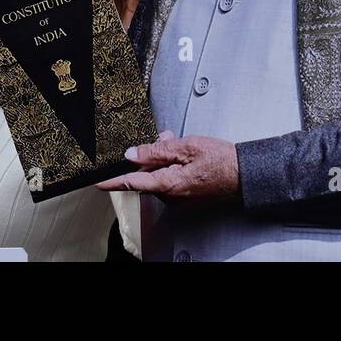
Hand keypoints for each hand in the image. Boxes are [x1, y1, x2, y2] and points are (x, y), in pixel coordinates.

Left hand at [96, 131, 239, 202]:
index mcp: (167, 183)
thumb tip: (133, 153)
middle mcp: (170, 196)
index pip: (130, 182)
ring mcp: (179, 199)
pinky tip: (186, 157)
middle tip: (166, 140)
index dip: (112, 181)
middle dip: (150, 156)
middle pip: (147, 174)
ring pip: (159, 175)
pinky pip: (170, 181)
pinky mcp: (186, 198)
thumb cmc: (221, 161)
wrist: (244, 175)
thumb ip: (156, 150)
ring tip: (181, 147)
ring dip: (164, 159)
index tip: (97, 181)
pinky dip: (173, 167)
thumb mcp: (186, 147)